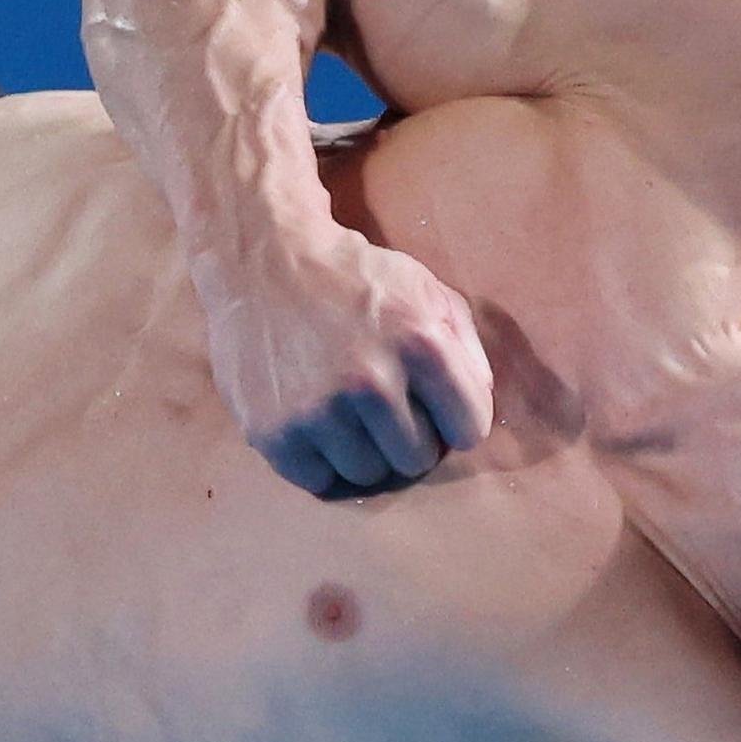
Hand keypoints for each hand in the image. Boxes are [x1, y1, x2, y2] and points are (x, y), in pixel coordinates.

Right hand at [194, 223, 496, 497]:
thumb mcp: (424, 288)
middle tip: (383, 408)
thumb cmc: (352, 277)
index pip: (470, 429)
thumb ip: (464, 345)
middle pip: (417, 459)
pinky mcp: (274, 432)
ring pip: (368, 474)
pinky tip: (313, 424)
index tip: (435, 408)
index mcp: (420, 345)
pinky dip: (319, 460)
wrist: (262, 260)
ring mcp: (318, 411)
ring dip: (363, 449)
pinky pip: (318, 481)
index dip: (456, 419)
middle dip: (408, 436)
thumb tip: (478, 401)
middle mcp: (371, 382)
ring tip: (345, 412)